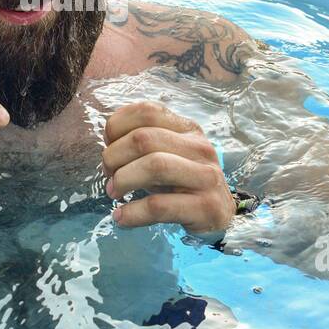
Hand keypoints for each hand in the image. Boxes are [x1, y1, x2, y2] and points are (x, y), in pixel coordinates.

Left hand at [102, 101, 233, 235]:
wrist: (220, 215)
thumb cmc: (181, 182)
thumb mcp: (164, 155)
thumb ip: (140, 143)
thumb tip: (108, 143)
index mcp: (187, 128)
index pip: (147, 111)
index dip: (118, 126)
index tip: (108, 145)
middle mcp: (200, 147)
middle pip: (144, 139)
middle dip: (114, 156)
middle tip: (108, 174)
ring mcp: (206, 176)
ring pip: (155, 166)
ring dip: (123, 180)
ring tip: (113, 192)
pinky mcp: (205, 207)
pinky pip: (159, 206)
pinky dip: (132, 212)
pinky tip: (121, 217)